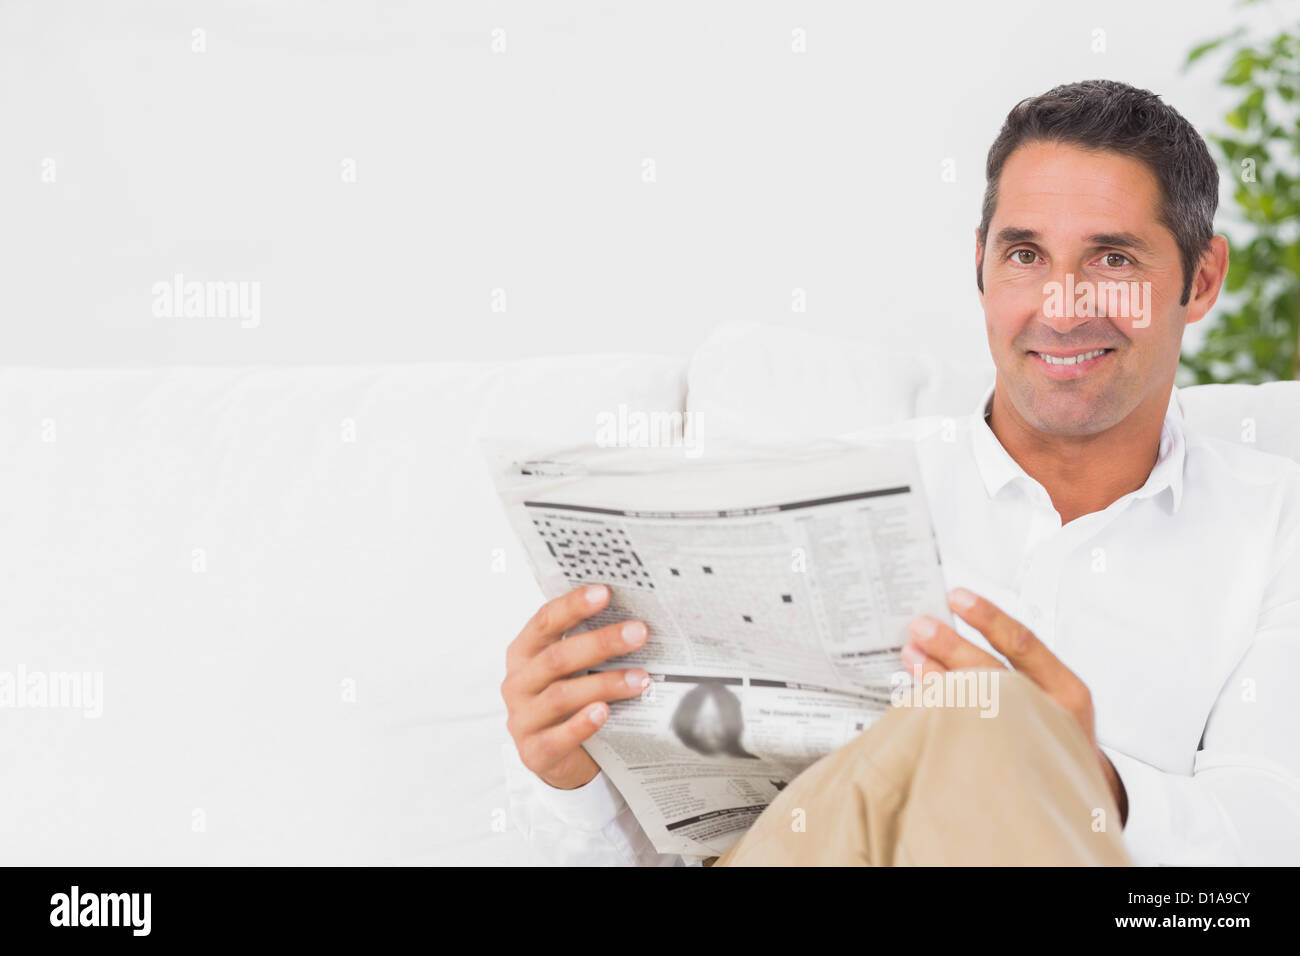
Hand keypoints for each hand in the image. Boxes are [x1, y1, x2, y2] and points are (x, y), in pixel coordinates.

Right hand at [502, 584, 651, 789]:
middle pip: (557, 657)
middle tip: (639, 633)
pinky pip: (558, 737)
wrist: (559, 759)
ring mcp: (522, 719)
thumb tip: (634, 619)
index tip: (605, 592)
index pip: (544, 621)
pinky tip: (605, 712)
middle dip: (601, 643)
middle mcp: (517, 683)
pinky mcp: (534, 753)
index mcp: (524, 653)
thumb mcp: (572, 670)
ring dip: (605, 684)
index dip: (573, 605)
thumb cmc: (570, 702)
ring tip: (641, 678)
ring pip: (562, 696)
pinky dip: (582, 723)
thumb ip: (588, 647)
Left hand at [904, 588, 1127, 824]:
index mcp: (1067, 690)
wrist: (1073, 788)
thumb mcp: (1056, 694)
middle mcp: (1049, 715)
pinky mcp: (1001, 767)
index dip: (988, 617)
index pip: (1022, 644)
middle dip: (951, 646)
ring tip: (911, 655)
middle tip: (921, 627)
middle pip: (991, 673)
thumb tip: (954, 627)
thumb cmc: (1055, 727)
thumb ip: (1016, 664)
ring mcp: (1025, 743)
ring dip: (936, 677)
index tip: (956, 597)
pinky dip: (936, 713)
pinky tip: (918, 698)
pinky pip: (961, 735)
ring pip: (972, 704)